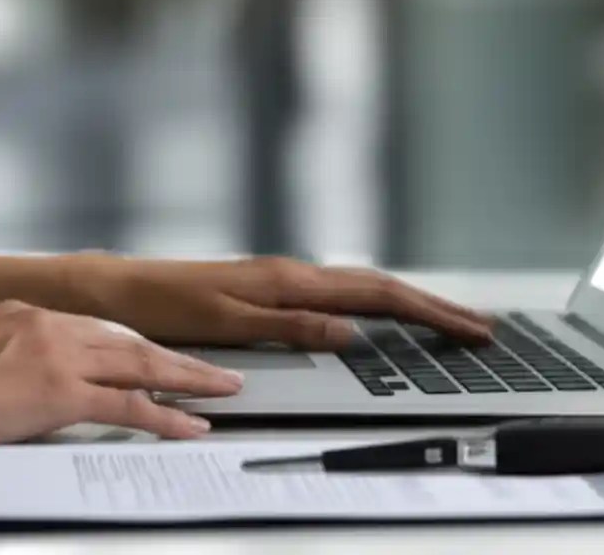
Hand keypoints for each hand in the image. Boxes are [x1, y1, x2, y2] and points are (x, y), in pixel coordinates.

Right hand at [0, 300, 242, 453]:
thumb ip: (5, 353)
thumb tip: (19, 375)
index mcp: (29, 313)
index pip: (100, 330)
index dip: (137, 347)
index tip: (162, 357)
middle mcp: (52, 325)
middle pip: (133, 341)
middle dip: (179, 358)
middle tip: (215, 370)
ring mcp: (59, 355)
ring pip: (143, 364)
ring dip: (189, 379)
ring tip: (222, 390)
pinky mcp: (60, 391)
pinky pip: (129, 405)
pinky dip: (166, 415)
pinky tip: (189, 424)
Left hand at [71, 255, 493, 349]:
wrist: (122, 289)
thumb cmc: (167, 305)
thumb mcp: (228, 323)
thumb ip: (292, 326)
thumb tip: (351, 331)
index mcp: (291, 280)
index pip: (379, 295)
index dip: (430, 313)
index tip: (469, 329)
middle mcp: (296, 273)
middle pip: (384, 286)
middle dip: (437, 307)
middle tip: (482, 328)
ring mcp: (288, 277)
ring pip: (367, 287)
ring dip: (413, 304)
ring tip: (450, 320)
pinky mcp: (276, 287)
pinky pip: (345, 293)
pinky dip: (380, 303)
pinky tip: (386, 314)